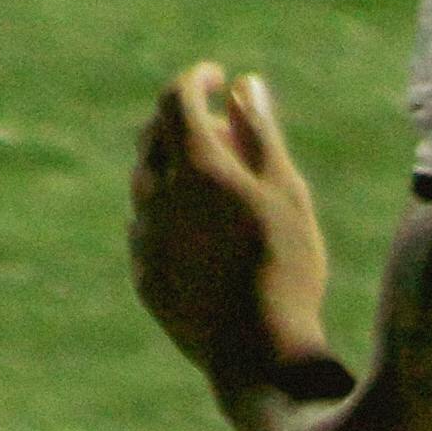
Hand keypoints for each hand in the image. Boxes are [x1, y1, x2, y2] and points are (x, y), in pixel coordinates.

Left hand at [130, 64, 334, 400]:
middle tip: (214, 124)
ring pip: (144, 181)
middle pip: (153, 135)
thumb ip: (261, 133)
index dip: (195, 79)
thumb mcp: (287, 192)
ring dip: (170, 165)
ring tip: (208, 177)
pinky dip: (165, 211)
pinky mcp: (144, 274)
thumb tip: (245, 85)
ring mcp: (145, 237)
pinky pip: (144, 227)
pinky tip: (196, 229)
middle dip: (179, 118)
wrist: (257, 352)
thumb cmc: (286, 267)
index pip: (178, 99)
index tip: (216, 77)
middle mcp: (159, 195)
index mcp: (197, 166)